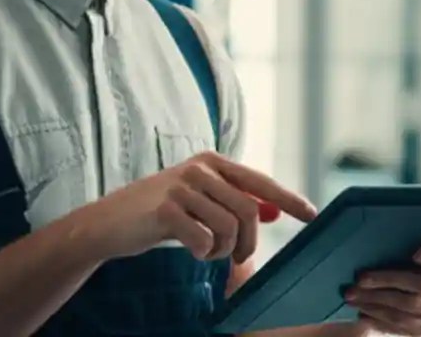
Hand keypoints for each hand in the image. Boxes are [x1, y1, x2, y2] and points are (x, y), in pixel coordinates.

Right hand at [83, 151, 316, 264]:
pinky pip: (204, 239)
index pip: (260, 181)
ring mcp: (182, 185)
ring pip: (229, 226)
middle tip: (236, 258)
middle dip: (248, 242)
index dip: (289, 198)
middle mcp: (200, 168)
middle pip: (248, 210)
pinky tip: (190, 250)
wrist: (108, 222)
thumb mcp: (198, 201)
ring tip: (208, 251)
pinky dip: (203, 253)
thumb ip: (233, 202)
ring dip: (223, 250)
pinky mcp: (166, 207)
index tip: (312, 215)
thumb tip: (275, 212)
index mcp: (212, 162)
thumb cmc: (158, 213)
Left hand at [345, 245, 420, 335]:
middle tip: (361, 277)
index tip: (415, 254)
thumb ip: (403, 239)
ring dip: (376, 299)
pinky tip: (362, 308)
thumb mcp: (406, 244)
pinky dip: (378, 315)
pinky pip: (402, 324)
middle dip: (387, 280)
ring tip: (353, 294)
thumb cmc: (403, 258)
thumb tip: (378, 229)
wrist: (405, 286)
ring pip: (409, 306)